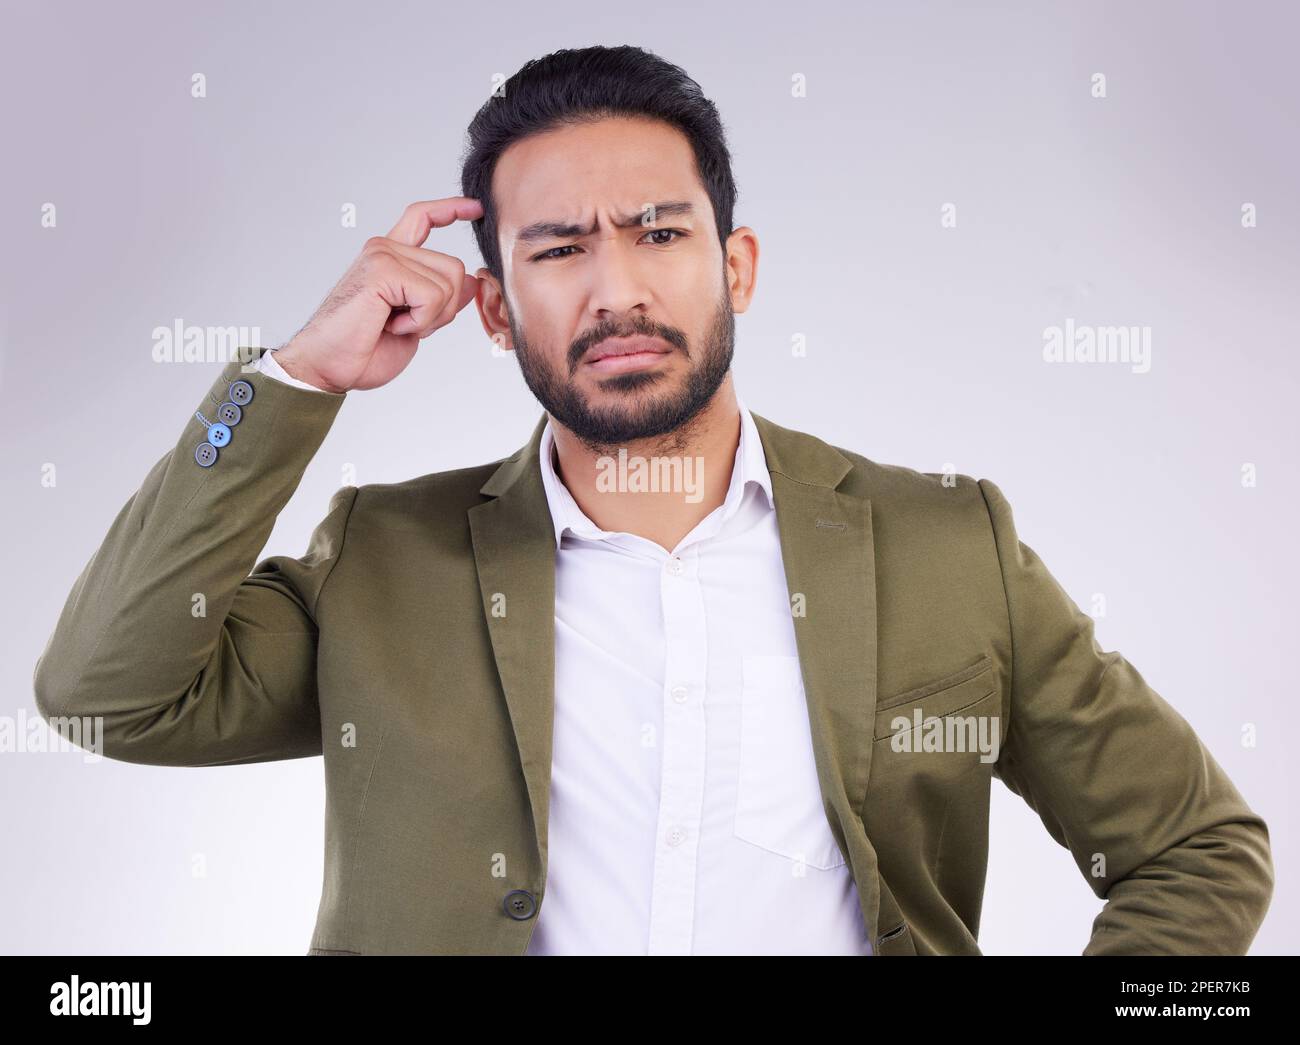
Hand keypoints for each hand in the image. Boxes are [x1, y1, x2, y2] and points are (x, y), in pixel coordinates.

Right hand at [274, 197, 483, 392]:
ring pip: (449, 282)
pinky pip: (433, 295)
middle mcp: (386, 249)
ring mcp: (383, 255)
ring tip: (394, 325)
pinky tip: (390, 326)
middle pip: (454, 267)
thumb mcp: (416, 325)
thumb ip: (440, 301)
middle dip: (445, 309)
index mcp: (391, 259)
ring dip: (431, 317)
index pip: (422, 219)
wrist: (328, 367)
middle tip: (407, 325)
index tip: (475, 207)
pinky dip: (421, 321)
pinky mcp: (382, 268)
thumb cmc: (364, 351)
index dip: (451, 210)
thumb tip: (471, 280)